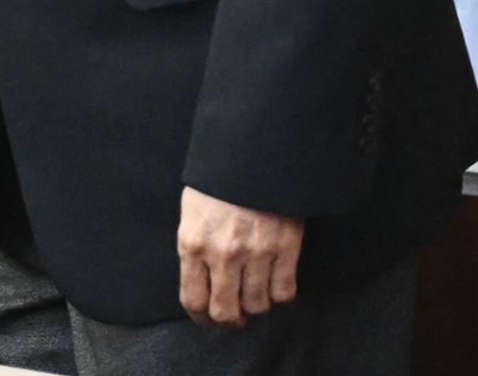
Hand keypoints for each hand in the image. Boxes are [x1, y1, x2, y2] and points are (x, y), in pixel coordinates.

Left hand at [177, 186, 303, 326]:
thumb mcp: (191, 215)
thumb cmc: (217, 185)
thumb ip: (194, 250)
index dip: (201, 318)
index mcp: (193, 243)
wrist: (250, 157)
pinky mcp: (285, 248)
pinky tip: (274, 282)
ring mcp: (256, 253)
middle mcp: (223, 254)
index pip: (193, 299)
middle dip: (230, 319)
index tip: (207, 319)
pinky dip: (280, 295)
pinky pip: (284, 292)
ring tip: (254, 293)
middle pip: (226, 312)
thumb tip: (202, 285)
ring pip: (257, 306)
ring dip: (256, 306)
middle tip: (235, 315)